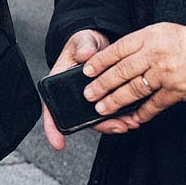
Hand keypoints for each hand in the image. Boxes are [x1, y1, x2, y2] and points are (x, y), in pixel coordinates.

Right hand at [42, 29, 128, 149]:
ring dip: (114, 123)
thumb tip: (85, 54)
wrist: (99, 43)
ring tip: (131, 123)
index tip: (58, 143)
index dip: (52, 127)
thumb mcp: (81, 41)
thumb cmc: (85, 43)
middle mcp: (74, 95)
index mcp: (59, 82)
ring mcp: (90, 98)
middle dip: (100, 125)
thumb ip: (82, 46)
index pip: (51, 107)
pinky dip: (122, 116)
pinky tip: (134, 116)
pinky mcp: (105, 98)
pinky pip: (111, 112)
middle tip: (118, 127)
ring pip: (98, 117)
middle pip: (80, 118)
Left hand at [82, 22, 185, 128]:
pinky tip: (131, 118)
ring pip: (133, 89)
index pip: (117, 49)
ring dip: (116, 101)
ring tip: (102, 108)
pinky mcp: (176, 91)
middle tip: (88, 94)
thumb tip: (115, 57)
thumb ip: (138, 43)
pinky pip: (154, 105)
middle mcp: (154, 55)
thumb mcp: (160, 31)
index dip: (99, 61)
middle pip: (121, 71)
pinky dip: (142, 113)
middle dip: (102, 85)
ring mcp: (165, 74)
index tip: (85, 71)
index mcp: (148, 37)